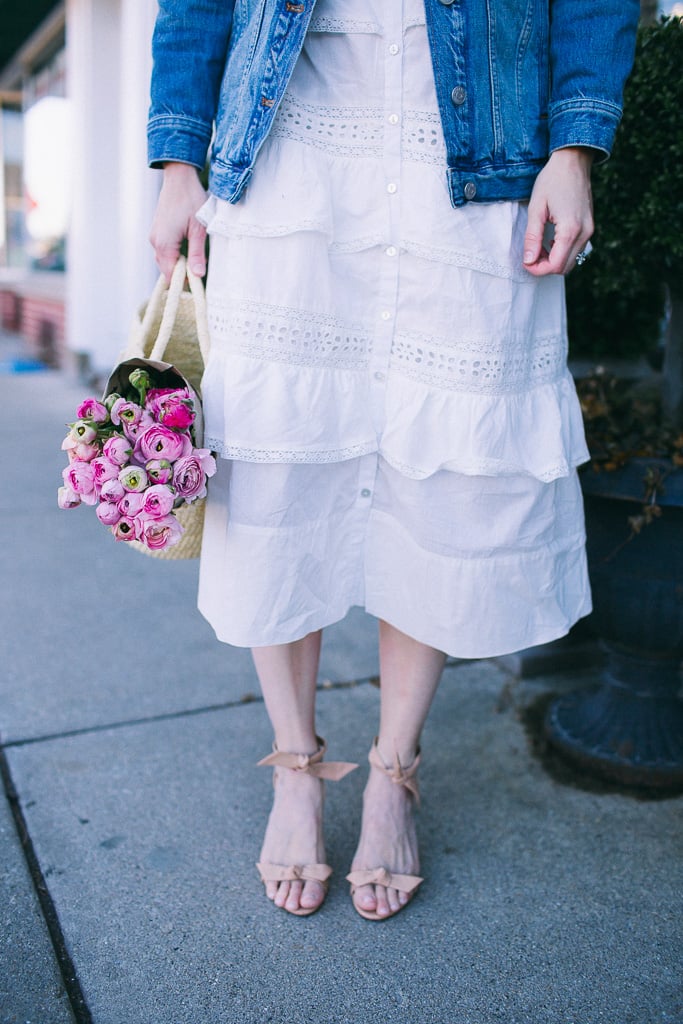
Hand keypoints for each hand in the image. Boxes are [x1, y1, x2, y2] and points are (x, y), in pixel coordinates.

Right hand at [149, 162, 207, 281]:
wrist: (179, 177)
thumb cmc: (191, 200)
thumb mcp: (199, 229)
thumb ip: (197, 254)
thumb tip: (197, 275)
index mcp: (164, 244)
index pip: (170, 275)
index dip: (183, 282)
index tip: (197, 284)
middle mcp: (155, 242)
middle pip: (166, 269)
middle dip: (181, 274)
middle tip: (199, 272)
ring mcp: (155, 236)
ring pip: (165, 260)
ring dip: (178, 264)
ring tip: (194, 260)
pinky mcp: (157, 231)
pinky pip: (164, 250)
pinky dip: (175, 255)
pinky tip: (187, 250)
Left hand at [523, 147, 593, 276]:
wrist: (573, 161)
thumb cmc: (553, 180)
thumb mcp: (536, 208)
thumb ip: (532, 237)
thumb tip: (528, 260)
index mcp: (570, 230)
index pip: (555, 265)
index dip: (538, 269)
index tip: (526, 262)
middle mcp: (584, 233)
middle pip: (564, 267)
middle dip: (545, 267)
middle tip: (530, 255)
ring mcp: (589, 231)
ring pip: (571, 261)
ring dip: (554, 260)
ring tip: (539, 247)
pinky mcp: (589, 227)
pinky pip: (576, 249)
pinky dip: (562, 252)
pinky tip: (550, 241)